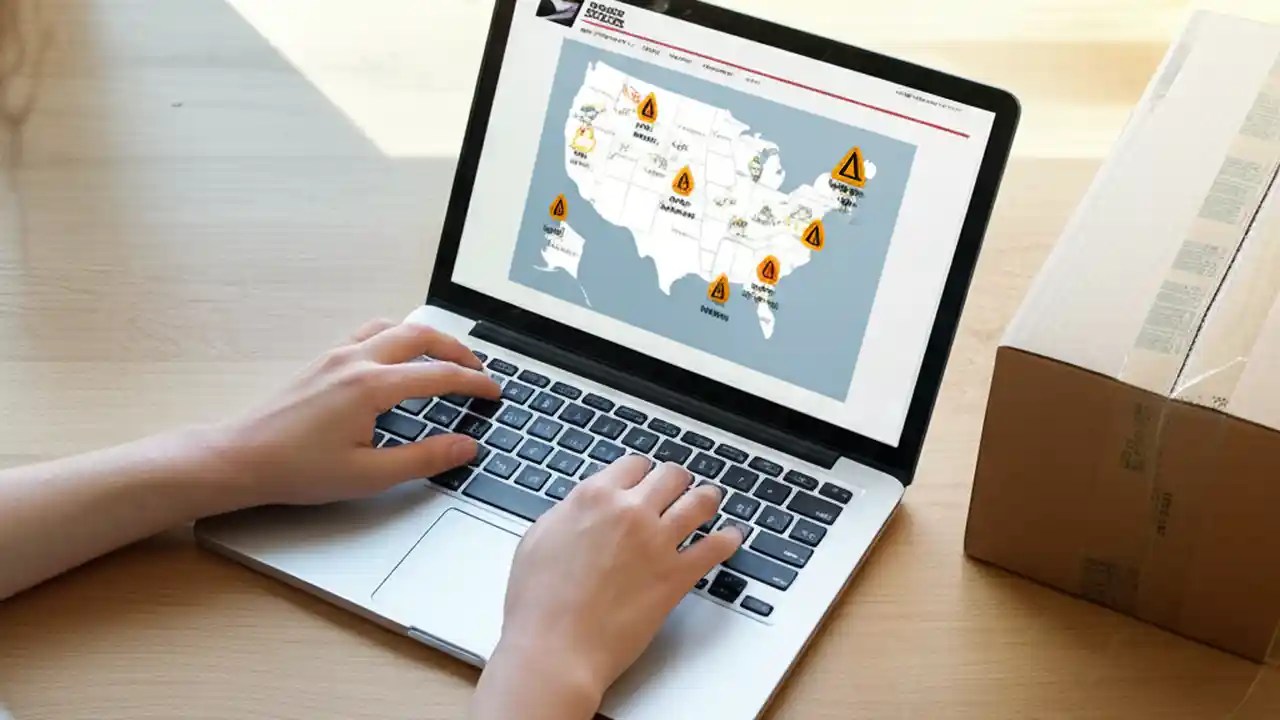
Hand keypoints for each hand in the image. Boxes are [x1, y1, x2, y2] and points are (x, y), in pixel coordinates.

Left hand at [214, 319, 499, 507]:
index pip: (439, 376)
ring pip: (393, 327)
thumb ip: (424, 458)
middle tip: (478, 369)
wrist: (241, 458)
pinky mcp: (323, 361)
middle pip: (421, 336)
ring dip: (426, 337)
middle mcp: (356, 361)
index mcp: (372, 387)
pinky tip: (397, 357)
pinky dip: (395, 337)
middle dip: (457, 349)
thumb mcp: (369, 475)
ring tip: (444, 356)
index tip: (493, 392)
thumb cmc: (298, 470)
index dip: (473, 383)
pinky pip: (369, 333)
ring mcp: (336, 356)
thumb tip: (466, 447)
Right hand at [472, 456, 744, 718]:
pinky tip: (732, 537)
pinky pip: (715, 548)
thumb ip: (567, 514)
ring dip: (707, 498)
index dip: (641, 472)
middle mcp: (630, 512)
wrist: (555, 648)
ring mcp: (657, 542)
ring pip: (699, 502)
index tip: (645, 479)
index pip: (632, 465)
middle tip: (679, 487)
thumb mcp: (537, 539)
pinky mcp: (676, 576)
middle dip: (676, 480)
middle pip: (671, 475)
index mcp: (593, 497)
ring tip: (711, 500)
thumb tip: (582, 507)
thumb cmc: (537, 603)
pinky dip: (728, 539)